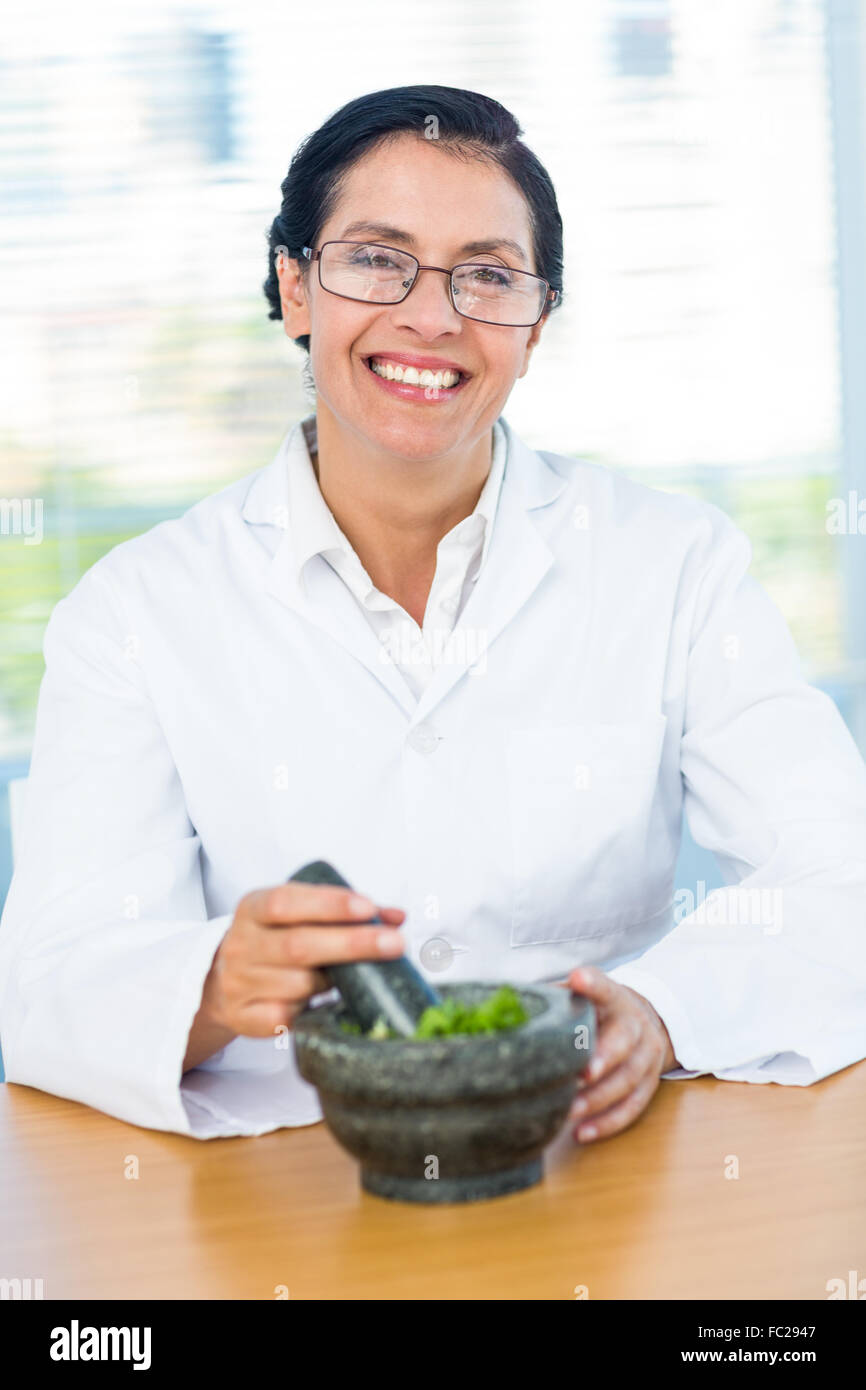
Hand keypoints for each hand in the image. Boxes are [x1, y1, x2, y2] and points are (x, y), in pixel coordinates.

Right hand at [183, 882, 405, 1069]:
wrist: (225, 979)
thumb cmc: (277, 940)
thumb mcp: (301, 914)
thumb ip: (348, 911)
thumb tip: (397, 917)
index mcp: (253, 908)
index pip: (286, 902)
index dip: (329, 905)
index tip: (369, 908)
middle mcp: (241, 944)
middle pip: (298, 945)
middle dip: (352, 944)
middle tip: (395, 944)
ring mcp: (239, 983)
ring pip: (297, 984)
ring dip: (334, 981)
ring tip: (355, 977)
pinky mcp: (244, 1017)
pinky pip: (286, 1016)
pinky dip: (312, 1009)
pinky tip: (326, 1002)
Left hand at [564, 965, 676, 1143]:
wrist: (645, 1022)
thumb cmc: (600, 1011)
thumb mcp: (584, 996)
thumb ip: (558, 998)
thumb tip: (512, 1004)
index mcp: (616, 998)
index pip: (605, 988)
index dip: (593, 985)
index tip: (578, 979)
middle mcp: (636, 1025)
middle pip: (624, 1040)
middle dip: (603, 1057)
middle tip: (580, 1074)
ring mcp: (647, 1056)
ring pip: (628, 1079)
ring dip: (598, 1098)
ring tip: (570, 1110)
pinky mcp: (650, 1083)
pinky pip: (632, 1107)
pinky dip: (608, 1122)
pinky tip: (583, 1131)